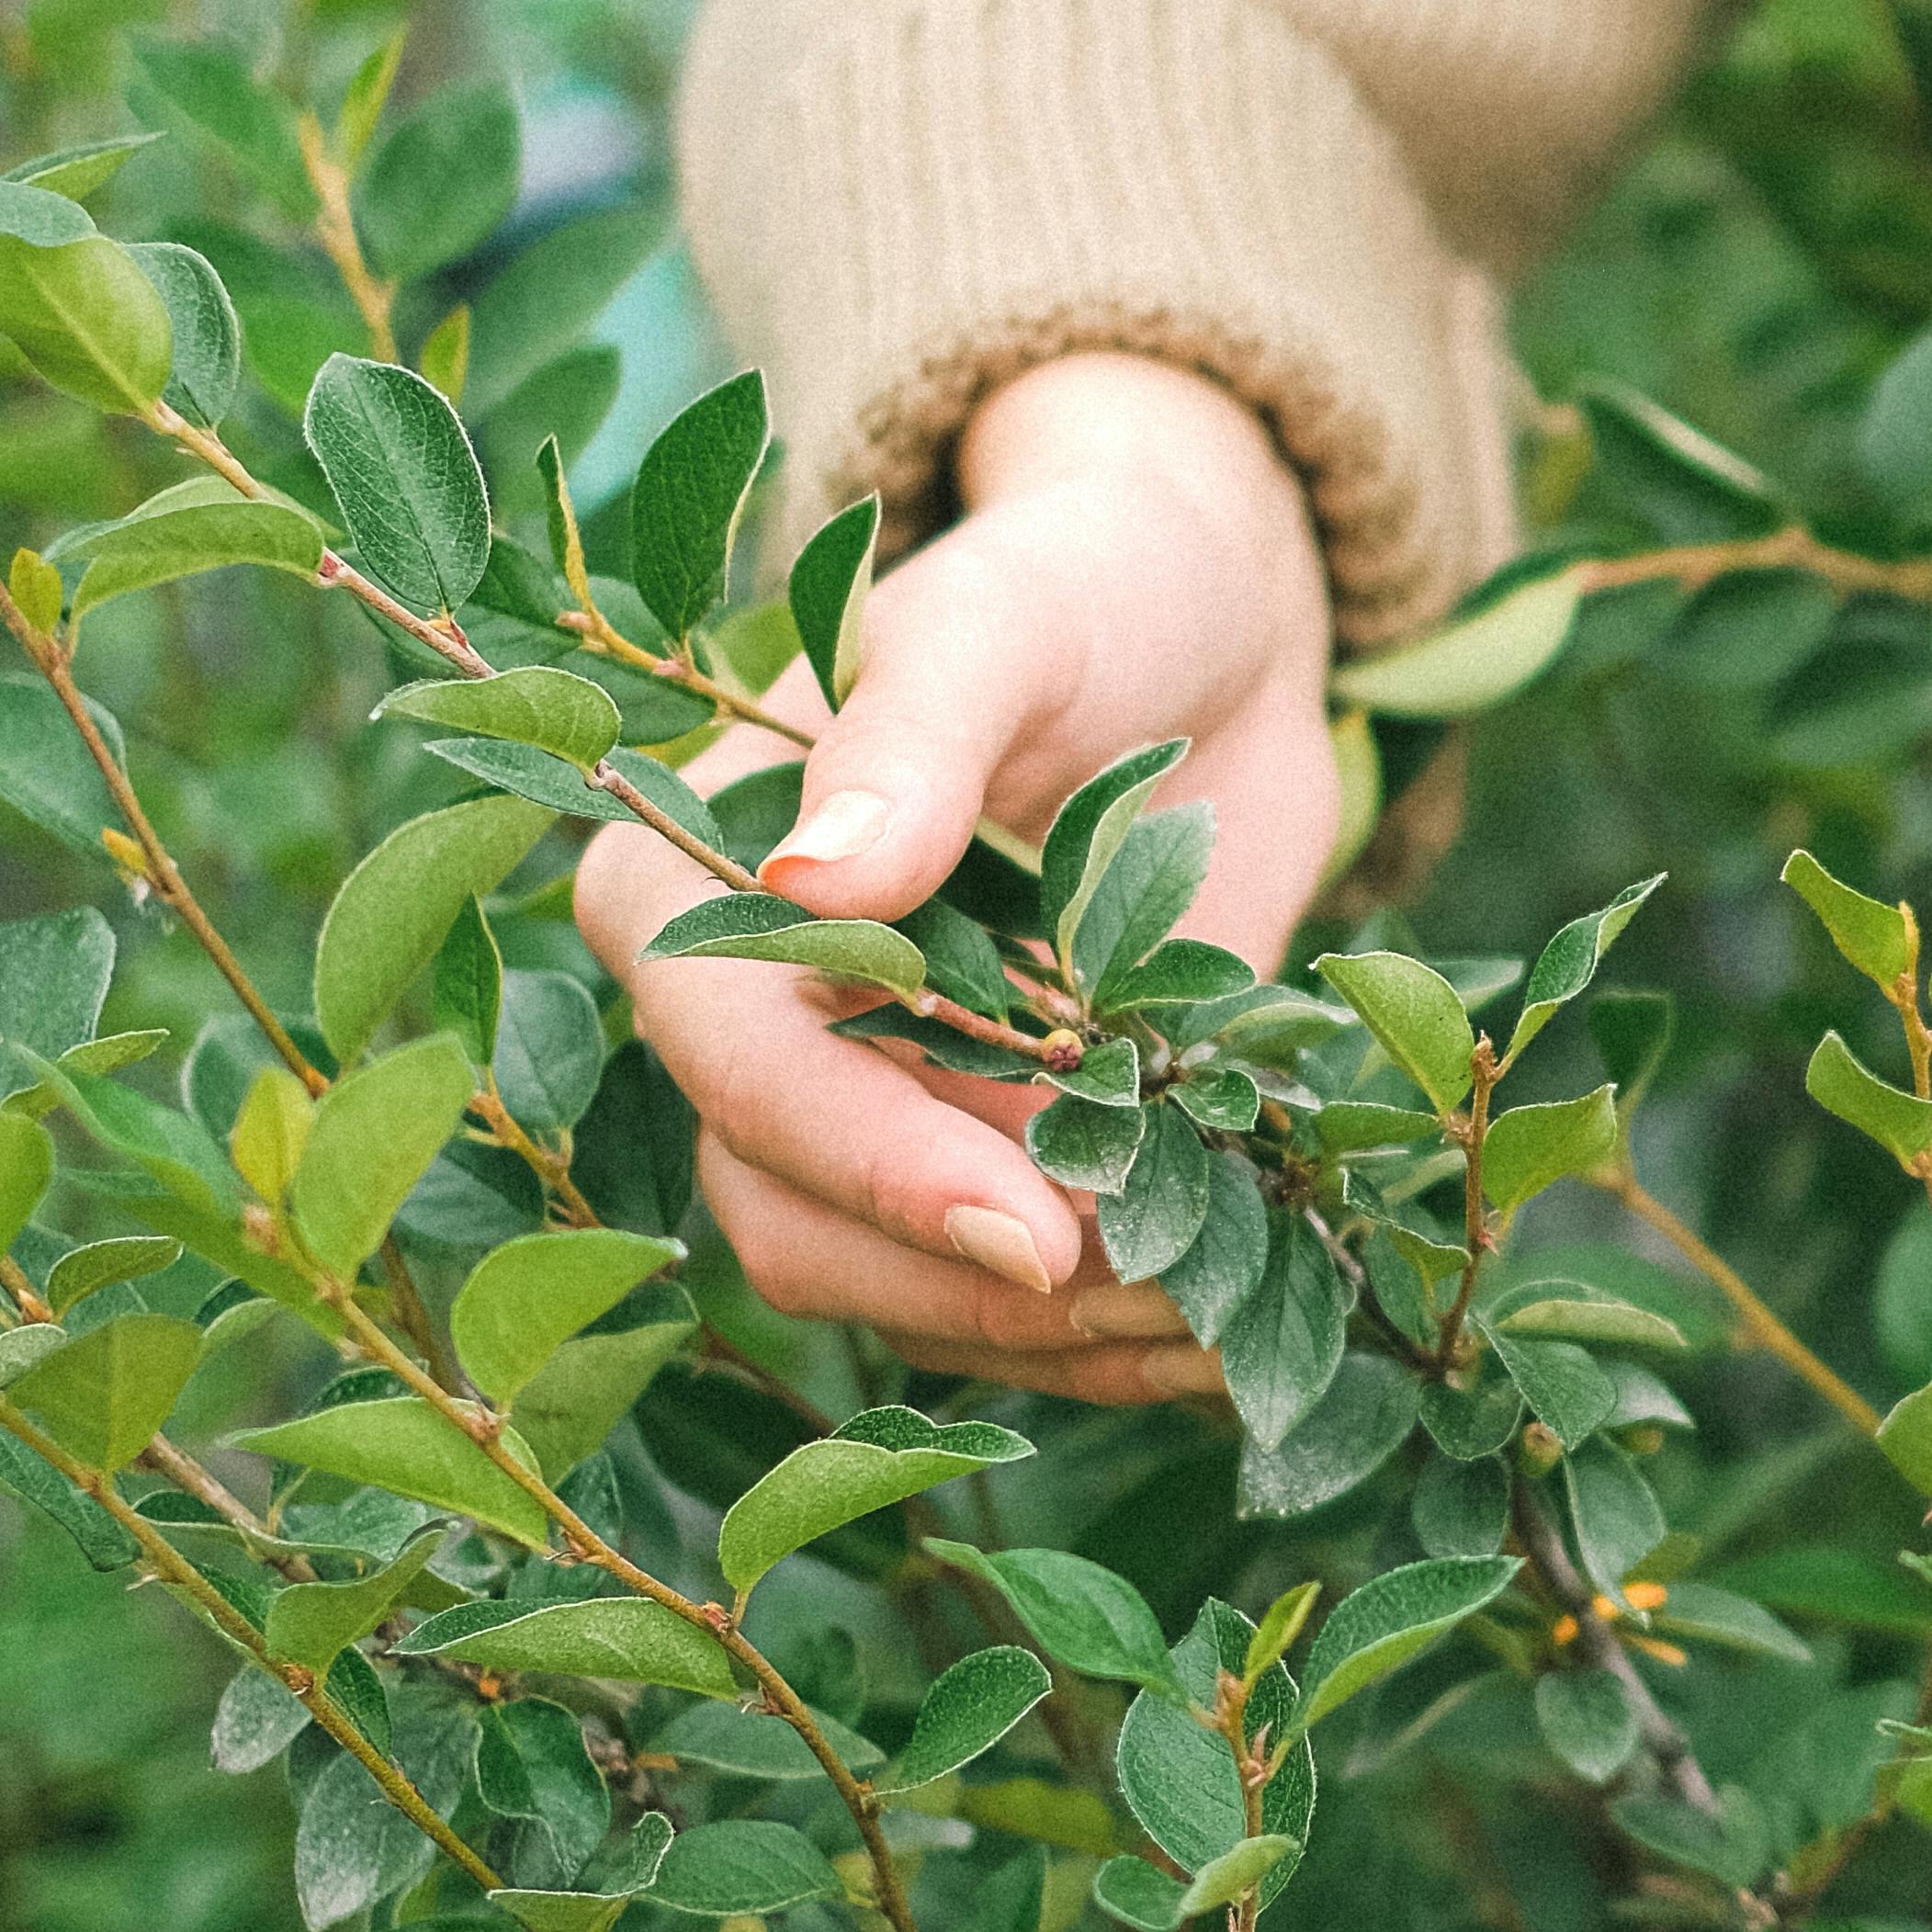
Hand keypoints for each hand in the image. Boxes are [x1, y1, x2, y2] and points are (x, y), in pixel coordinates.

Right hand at [572, 354, 1339, 1401]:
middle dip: (970, 1282)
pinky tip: (1235, 1336)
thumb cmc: (1087, 587)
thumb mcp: (1008, 619)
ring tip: (1228, 1328)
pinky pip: (997, 1306)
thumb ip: (910, 733)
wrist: (1204, 631)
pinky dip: (1109, 1343)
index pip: (735, 1060)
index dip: (869, 1162)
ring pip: (891, 1293)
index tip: (1035, 1230)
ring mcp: (865, 1105)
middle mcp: (752, 1017)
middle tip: (1167, 1300)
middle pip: (789, 1219)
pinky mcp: (973, 1160)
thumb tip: (806, 873)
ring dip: (1051, 1341)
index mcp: (697, 878)